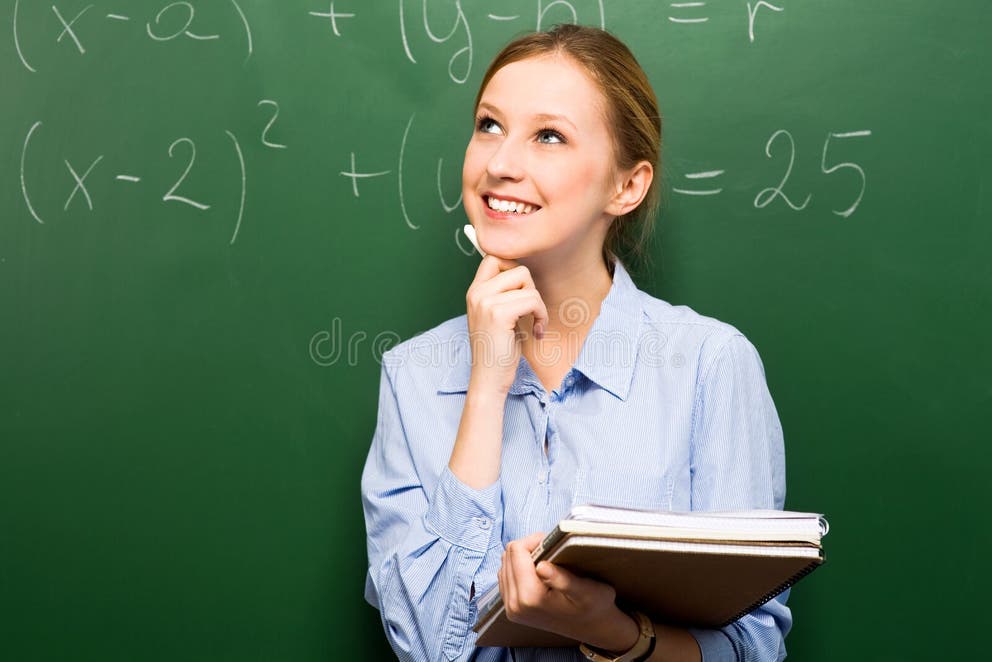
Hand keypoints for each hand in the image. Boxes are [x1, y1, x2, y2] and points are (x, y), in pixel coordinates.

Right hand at [465, 256, 548, 395]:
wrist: (489, 378)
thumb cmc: (498, 350)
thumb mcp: (495, 315)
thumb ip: (503, 293)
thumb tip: (524, 272)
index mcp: (474, 291)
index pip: (495, 257)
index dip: (515, 269)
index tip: (522, 292)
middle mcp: (476, 293)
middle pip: (518, 268)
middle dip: (531, 289)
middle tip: (529, 310)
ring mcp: (485, 302)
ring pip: (528, 283)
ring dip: (538, 304)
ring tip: (534, 323)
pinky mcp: (498, 313)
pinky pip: (532, 300)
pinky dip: (541, 315)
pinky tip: (536, 331)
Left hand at [497, 532, 639, 651]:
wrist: (592, 628)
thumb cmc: (593, 606)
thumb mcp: (587, 591)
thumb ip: (563, 579)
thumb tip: (541, 567)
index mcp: (530, 598)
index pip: (517, 550)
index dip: (535, 541)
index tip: (553, 546)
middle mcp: (515, 605)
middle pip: (508, 555)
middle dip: (529, 548)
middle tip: (552, 554)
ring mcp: (511, 608)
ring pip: (505, 563)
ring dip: (524, 558)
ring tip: (547, 564)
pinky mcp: (511, 608)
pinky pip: (506, 575)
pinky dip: (520, 568)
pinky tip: (538, 573)